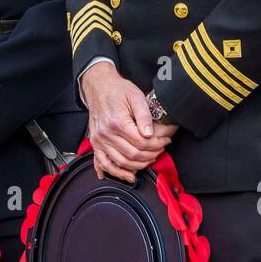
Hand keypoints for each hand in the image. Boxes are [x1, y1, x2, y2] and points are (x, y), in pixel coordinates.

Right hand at [80, 62, 169, 182]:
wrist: (99, 86)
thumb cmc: (118, 90)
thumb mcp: (136, 97)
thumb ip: (144, 116)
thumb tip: (149, 135)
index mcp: (117, 122)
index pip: (141, 143)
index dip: (156, 145)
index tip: (165, 142)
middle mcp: (106, 133)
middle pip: (132, 155)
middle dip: (150, 156)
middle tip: (160, 150)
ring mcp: (99, 140)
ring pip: (120, 163)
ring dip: (137, 166)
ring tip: (148, 160)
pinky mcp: (95, 142)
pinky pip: (102, 162)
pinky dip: (114, 172)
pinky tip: (125, 175)